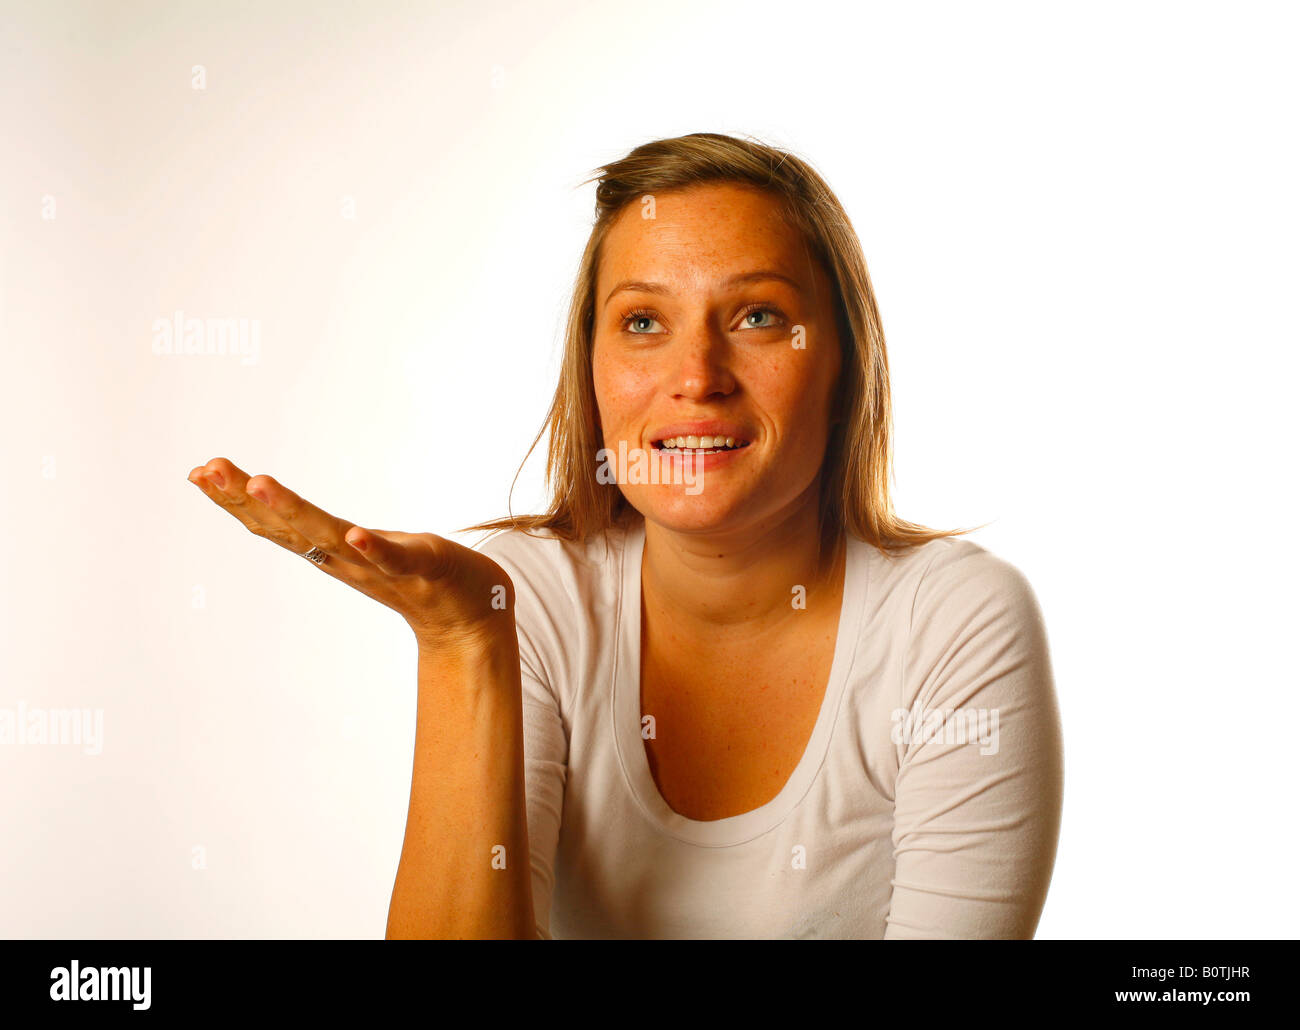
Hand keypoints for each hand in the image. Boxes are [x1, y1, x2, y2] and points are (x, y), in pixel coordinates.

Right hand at [187, 457, 513, 651]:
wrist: (467, 619)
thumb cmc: (410, 574)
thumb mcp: (352, 545)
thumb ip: (319, 528)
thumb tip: (282, 504)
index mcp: (328, 551)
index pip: (272, 524)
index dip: (233, 501)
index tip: (198, 472)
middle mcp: (345, 560)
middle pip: (288, 528)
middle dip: (246, 500)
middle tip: (210, 470)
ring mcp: (381, 567)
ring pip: (331, 539)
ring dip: (294, 513)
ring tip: (260, 483)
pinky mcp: (422, 569)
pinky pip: (394, 559)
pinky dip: (373, 549)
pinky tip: (355, 535)